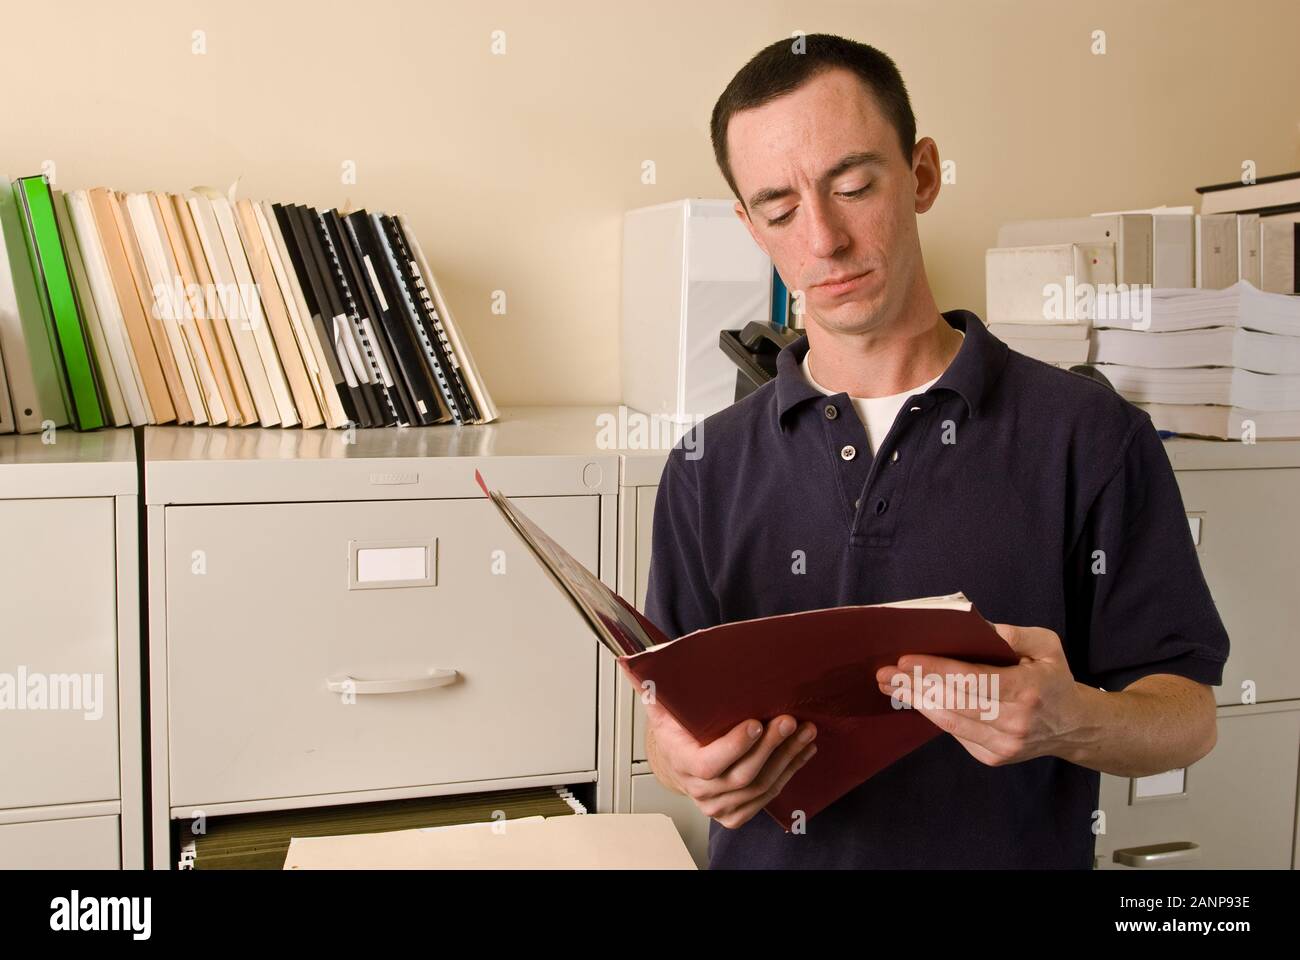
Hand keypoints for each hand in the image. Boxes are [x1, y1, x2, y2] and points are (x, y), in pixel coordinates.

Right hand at [642, 696, 816, 828]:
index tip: (756, 723)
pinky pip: (768, 796)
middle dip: (771, 747)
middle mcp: (700, 790)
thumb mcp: (663, 705)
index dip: (734, 747)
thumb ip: (654, 687)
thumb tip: (636, 665)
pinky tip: (803, 752)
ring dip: (787, 758)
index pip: (709, 764)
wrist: (680, 760)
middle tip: (790, 721)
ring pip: (761, 787)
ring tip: (806, 732)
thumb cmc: (677, 728)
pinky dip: (790, 773)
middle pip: (743, 776)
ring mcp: (719, 806)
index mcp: (682, 763)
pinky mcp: (736, 813)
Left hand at [874, 622, 1091, 766]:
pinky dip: (934, 714)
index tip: (905, 659)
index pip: (972, 679)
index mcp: (1028, 690)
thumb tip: (978, 628)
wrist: (1074, 726)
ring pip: (949, 721)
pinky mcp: (993, 757)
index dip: (936, 669)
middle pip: (954, 702)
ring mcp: (1004, 744)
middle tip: (885, 673)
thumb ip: (1015, 635)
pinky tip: (916, 699)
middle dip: (914, 685)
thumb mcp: (1047, 646)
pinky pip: (956, 733)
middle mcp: (1015, 722)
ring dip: (916, 701)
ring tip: (890, 685)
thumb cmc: (1053, 680)